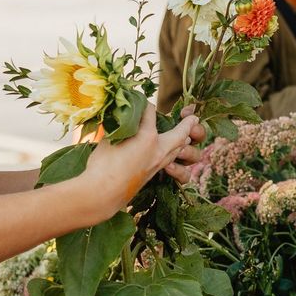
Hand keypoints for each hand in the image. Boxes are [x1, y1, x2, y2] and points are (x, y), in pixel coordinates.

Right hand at [83, 108, 202, 215]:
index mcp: (147, 137)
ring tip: (187, 136)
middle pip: (179, 133)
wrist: (102, 194)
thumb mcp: (109, 139)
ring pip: (179, 150)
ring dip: (184, 141)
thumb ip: (121, 127)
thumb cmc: (102, 165)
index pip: (150, 112)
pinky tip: (173, 157)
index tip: (142, 101)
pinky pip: (173, 165)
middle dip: (187, 124)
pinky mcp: (154, 176)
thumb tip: (124, 119)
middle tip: (194, 117)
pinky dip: (176, 158)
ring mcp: (158, 164)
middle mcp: (158, 150)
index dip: (146, 105)